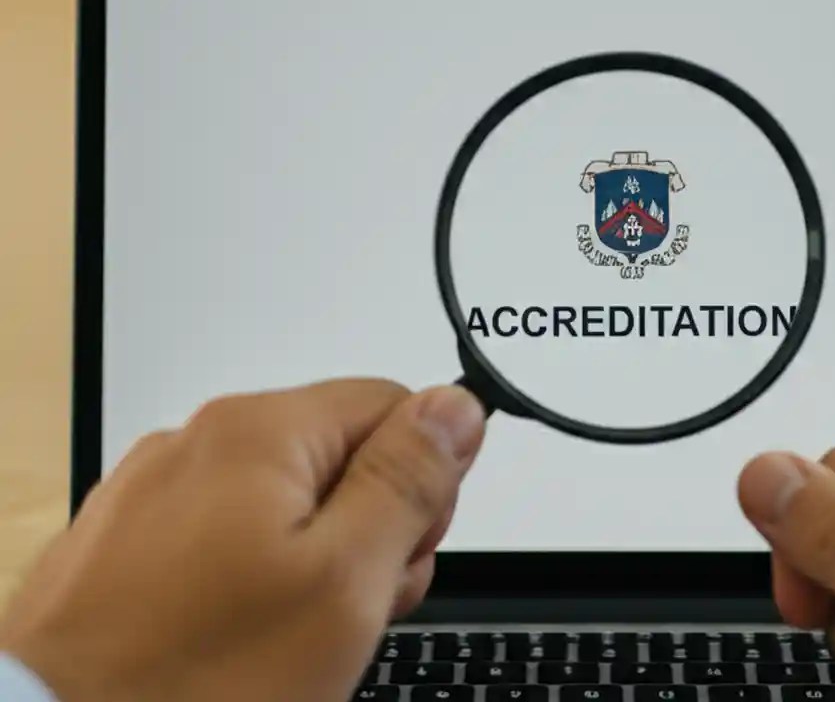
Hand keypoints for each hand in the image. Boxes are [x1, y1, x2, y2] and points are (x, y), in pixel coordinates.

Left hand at [0, 379, 485, 701]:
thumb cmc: (198, 679)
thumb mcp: (346, 579)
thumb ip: (409, 479)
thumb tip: (456, 405)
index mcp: (261, 431)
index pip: (399, 408)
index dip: (422, 487)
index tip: (401, 554)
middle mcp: (202, 442)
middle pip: (343, 457)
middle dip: (369, 533)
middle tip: (345, 611)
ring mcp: (158, 491)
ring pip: (288, 504)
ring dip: (316, 565)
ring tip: (291, 638)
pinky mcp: (133, 540)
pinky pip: (230, 537)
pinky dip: (256, 581)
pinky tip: (243, 638)